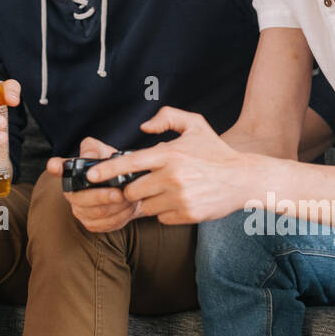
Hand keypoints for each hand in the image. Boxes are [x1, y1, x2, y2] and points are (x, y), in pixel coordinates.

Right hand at [45, 136, 140, 233]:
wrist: (126, 187)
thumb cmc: (110, 168)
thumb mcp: (103, 152)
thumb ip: (93, 150)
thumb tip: (88, 156)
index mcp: (71, 172)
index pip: (58, 167)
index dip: (56, 167)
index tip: (55, 165)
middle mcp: (71, 193)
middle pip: (82, 198)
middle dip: (103, 196)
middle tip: (120, 193)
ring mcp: (80, 210)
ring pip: (99, 213)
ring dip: (117, 206)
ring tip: (130, 197)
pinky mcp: (92, 224)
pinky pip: (107, 223)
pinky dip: (122, 216)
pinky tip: (129, 206)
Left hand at [80, 107, 251, 224]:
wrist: (243, 178)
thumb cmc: (215, 151)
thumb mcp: (195, 124)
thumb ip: (167, 117)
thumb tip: (143, 128)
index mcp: (170, 154)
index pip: (130, 163)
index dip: (107, 170)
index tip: (91, 176)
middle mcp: (172, 177)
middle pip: (132, 190)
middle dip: (134, 188)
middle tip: (147, 182)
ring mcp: (179, 198)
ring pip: (145, 206)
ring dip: (150, 200)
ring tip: (168, 190)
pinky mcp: (187, 215)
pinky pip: (161, 218)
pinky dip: (165, 212)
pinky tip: (180, 200)